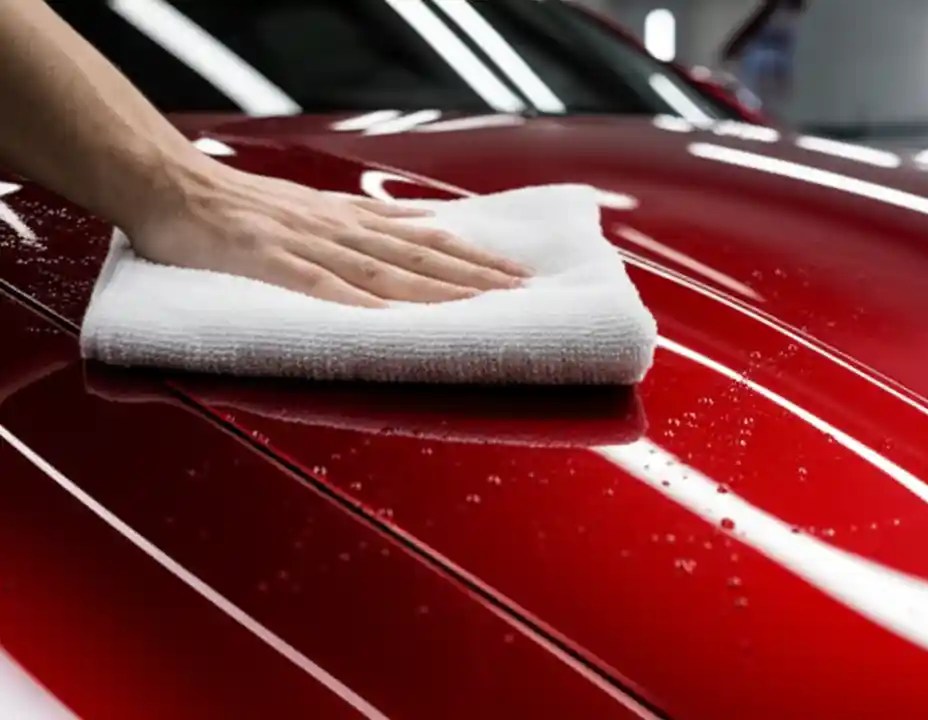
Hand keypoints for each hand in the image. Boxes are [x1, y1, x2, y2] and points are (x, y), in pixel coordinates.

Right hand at [122, 161, 530, 306]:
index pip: (429, 240)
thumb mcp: (316, 206)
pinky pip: (323, 287)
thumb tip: (420, 227)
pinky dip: (360, 303)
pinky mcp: (273, 262)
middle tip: (523, 294)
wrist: (171, 183)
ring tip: (482, 306)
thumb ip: (364, 222)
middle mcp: (341, 230)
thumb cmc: (239, 203)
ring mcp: (309, 246)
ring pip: (386, 272)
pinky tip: (391, 320)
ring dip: (437, 291)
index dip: (476, 258)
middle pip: (421, 258)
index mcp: (351, 220)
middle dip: (476, 277)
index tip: (518, 274)